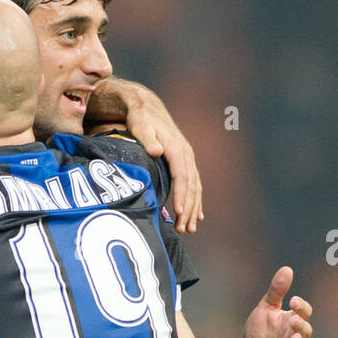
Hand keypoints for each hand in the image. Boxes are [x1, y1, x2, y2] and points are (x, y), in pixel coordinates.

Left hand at [123, 88, 201, 234]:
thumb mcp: (140, 127)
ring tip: (189, 229)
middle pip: (191, 186)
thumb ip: (148, 140)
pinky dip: (195, 201)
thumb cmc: (140, 119)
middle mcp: (186, 155)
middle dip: (188, 209)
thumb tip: (157, 152)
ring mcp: (187, 159)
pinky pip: (194, 184)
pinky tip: (197, 216)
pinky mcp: (184, 162)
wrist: (146, 108)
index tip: (179, 213)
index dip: (181, 195)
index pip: (182, 176)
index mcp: (177, 149)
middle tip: (184, 230)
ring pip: (195, 188)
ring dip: (193, 209)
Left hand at [241, 267, 312, 337]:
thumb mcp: (265, 309)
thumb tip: (287, 268)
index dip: (302, 307)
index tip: (293, 300)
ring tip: (293, 337)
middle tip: (293, 319)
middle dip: (301, 325)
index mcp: (292, 321)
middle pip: (305, 331)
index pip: (304, 313)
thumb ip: (276, 292)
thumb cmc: (260, 332)